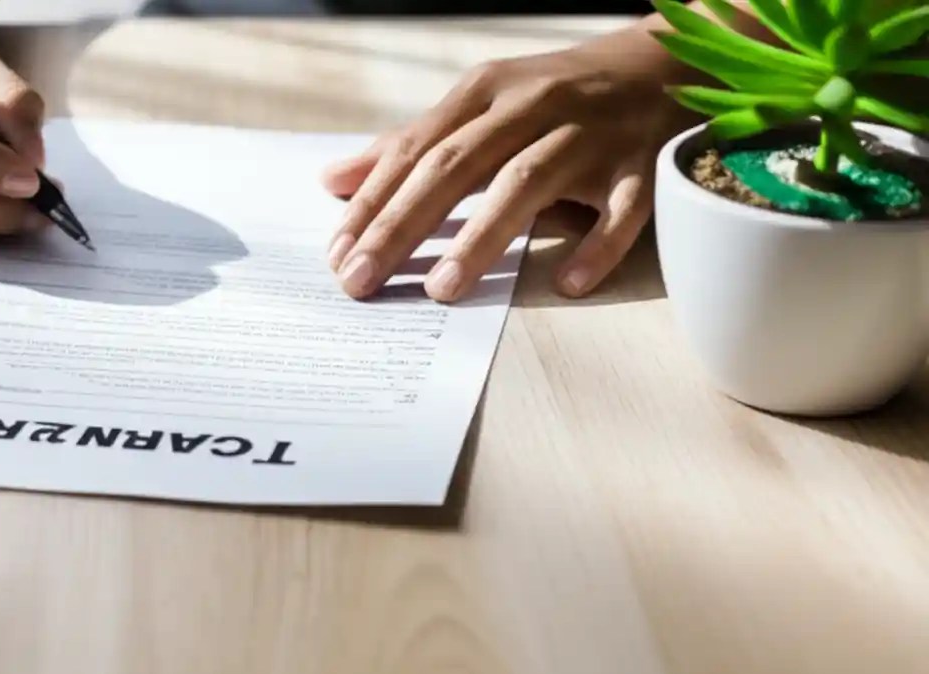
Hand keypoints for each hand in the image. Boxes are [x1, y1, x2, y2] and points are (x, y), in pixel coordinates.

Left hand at [321, 45, 690, 300]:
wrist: (660, 66)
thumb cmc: (552, 98)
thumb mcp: (479, 107)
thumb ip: (409, 146)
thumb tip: (332, 181)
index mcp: (484, 93)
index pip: (414, 151)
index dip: (372, 204)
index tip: (337, 255)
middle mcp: (532, 105)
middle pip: (455, 166)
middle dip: (401, 225)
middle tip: (361, 280)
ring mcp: (590, 134)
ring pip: (527, 183)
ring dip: (481, 236)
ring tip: (441, 288)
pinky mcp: (642, 164)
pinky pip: (622, 209)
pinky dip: (597, 246)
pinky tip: (568, 283)